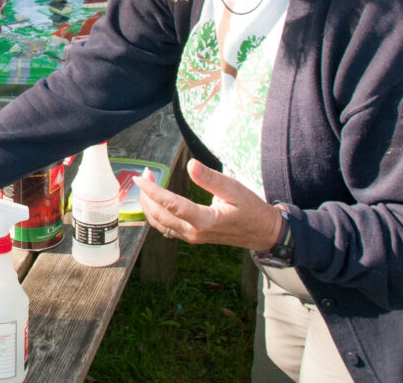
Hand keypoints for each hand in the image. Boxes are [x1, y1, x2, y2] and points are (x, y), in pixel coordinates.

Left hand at [136, 159, 284, 251]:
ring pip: (160, 223)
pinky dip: (156, 213)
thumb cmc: (251, 210)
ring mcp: (192, 237)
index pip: (172, 205)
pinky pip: (166, 227)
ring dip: (149, 204)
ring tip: (148, 183)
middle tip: (147, 173)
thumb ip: (211, 178)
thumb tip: (191, 165)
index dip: (153, 191)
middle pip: (160, 215)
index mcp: (205, 221)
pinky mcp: (191, 237)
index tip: (140, 178)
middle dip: (148, 194)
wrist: (262, 233)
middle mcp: (194, 232)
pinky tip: (155, 199)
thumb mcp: (234, 189)